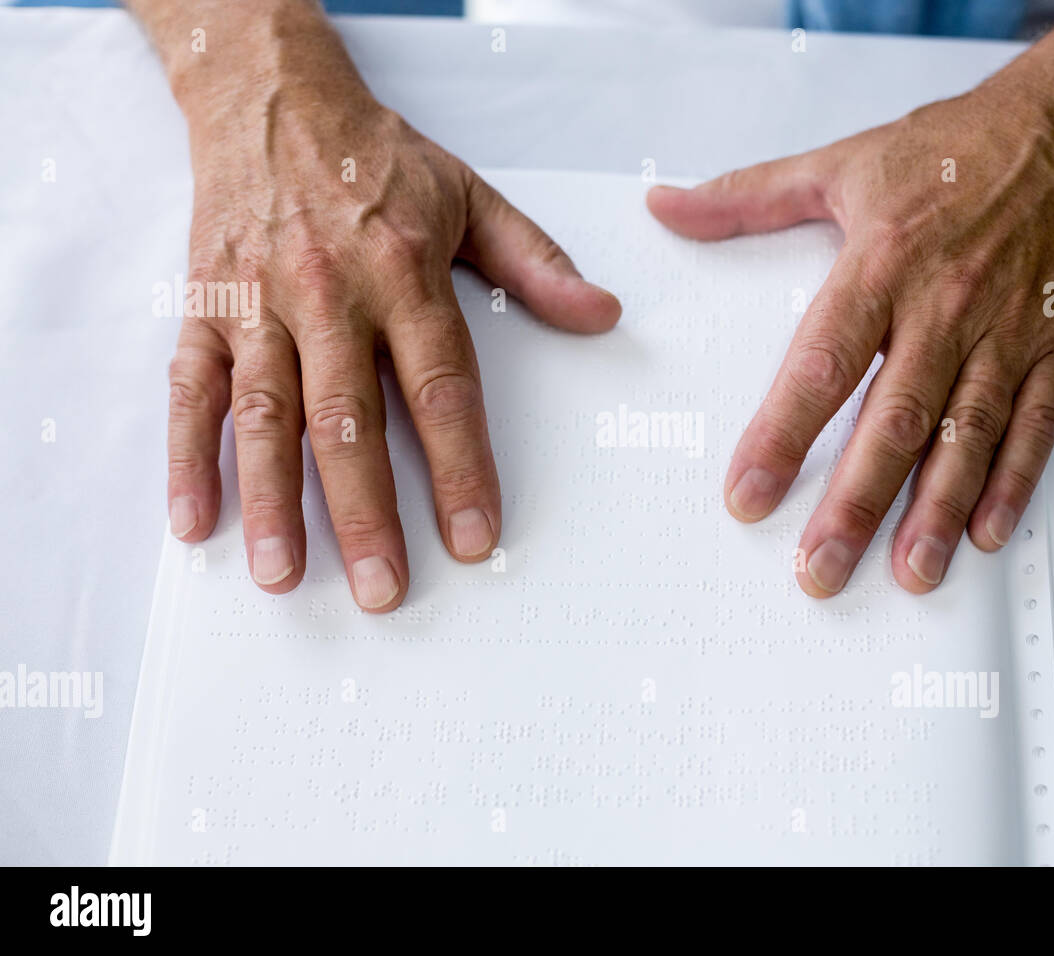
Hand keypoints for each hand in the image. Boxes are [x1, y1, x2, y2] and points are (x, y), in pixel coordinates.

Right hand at [167, 79, 619, 611]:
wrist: (271, 96)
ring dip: (271, 501)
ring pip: (264, 415)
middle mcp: (328, 295)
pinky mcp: (204, 307)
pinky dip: (186, 455)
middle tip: (383, 589)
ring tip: (283, 575)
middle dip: (366, 512)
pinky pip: (190, 389)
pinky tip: (195, 519)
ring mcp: (258, 304)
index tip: (475, 537)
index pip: (440, 387)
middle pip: (348, 420)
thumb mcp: (470, 196)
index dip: (461, 468)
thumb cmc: (377, 156)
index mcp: (403, 274)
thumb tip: (602, 314)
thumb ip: (536, 263)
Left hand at [648, 87, 1053, 596]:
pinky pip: (1037, 424)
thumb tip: (665, 206)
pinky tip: (984, 532)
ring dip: (936, 510)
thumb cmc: (947, 151)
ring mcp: (1006, 332)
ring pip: (967, 435)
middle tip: (820, 570)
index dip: (782, 436)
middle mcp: (945, 305)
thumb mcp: (837, 163)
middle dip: (856, 503)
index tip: (746, 496)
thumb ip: (745, 197)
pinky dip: (1014, 481)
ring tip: (908, 574)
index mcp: (881, 264)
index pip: (822, 364)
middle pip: (894, 419)